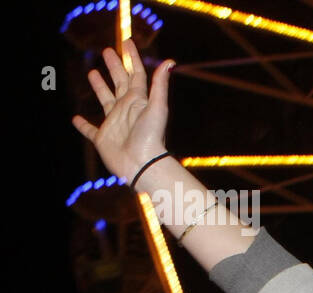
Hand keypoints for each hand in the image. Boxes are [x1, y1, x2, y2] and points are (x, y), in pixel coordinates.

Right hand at [71, 38, 174, 185]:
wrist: (142, 164)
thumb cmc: (151, 136)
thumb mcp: (157, 107)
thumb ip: (160, 84)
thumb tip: (169, 61)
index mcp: (139, 101)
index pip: (135, 75)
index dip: (131, 58)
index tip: (126, 42)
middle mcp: (126, 109)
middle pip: (119, 83)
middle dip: (114, 66)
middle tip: (107, 51)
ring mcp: (114, 123)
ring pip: (105, 100)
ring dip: (99, 87)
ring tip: (92, 73)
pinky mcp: (103, 138)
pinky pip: (90, 130)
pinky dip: (83, 125)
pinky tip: (76, 119)